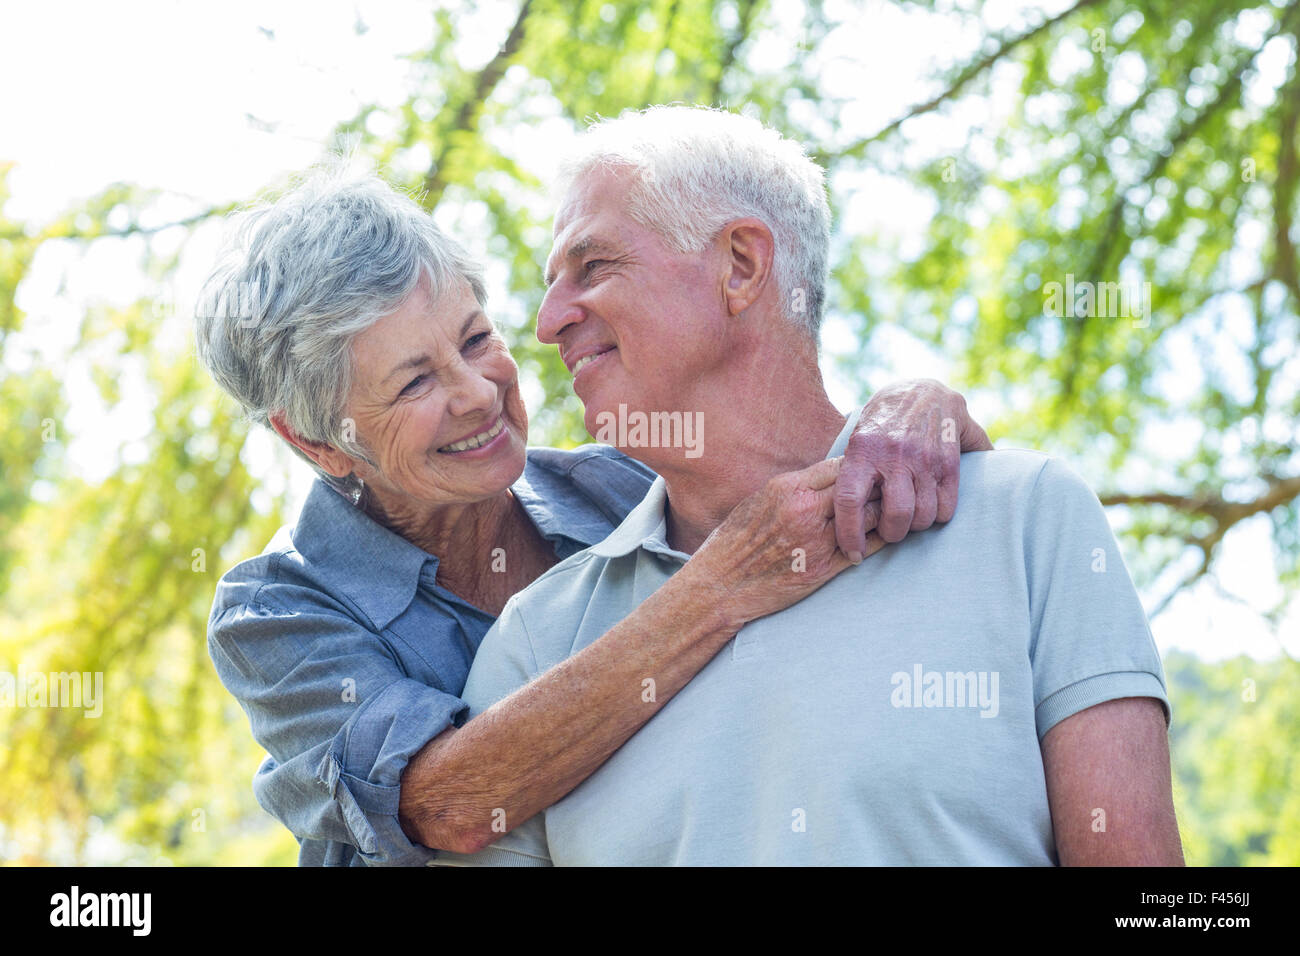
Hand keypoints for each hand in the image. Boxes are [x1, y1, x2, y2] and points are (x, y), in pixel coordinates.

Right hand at [684, 456, 884, 628]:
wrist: (721, 584)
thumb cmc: (735, 540)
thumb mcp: (760, 499)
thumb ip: (795, 487)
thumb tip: (826, 477)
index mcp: (788, 489)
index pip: (839, 466)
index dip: (856, 467)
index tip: (863, 472)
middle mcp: (805, 512)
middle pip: (860, 489)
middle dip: (875, 487)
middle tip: (886, 489)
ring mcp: (817, 542)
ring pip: (869, 518)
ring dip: (880, 514)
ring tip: (887, 512)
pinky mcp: (824, 570)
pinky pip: (865, 550)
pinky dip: (877, 540)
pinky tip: (880, 536)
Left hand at [834, 378, 992, 555]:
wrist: (921, 389)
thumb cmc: (880, 424)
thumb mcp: (856, 440)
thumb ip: (848, 475)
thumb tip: (824, 515)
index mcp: (862, 450)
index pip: (849, 500)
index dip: (848, 534)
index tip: (851, 554)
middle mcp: (894, 455)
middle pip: (895, 516)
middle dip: (891, 535)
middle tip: (889, 533)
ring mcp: (924, 458)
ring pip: (923, 516)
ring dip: (916, 526)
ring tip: (910, 519)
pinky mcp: (949, 460)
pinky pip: (947, 506)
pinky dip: (939, 515)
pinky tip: (931, 506)